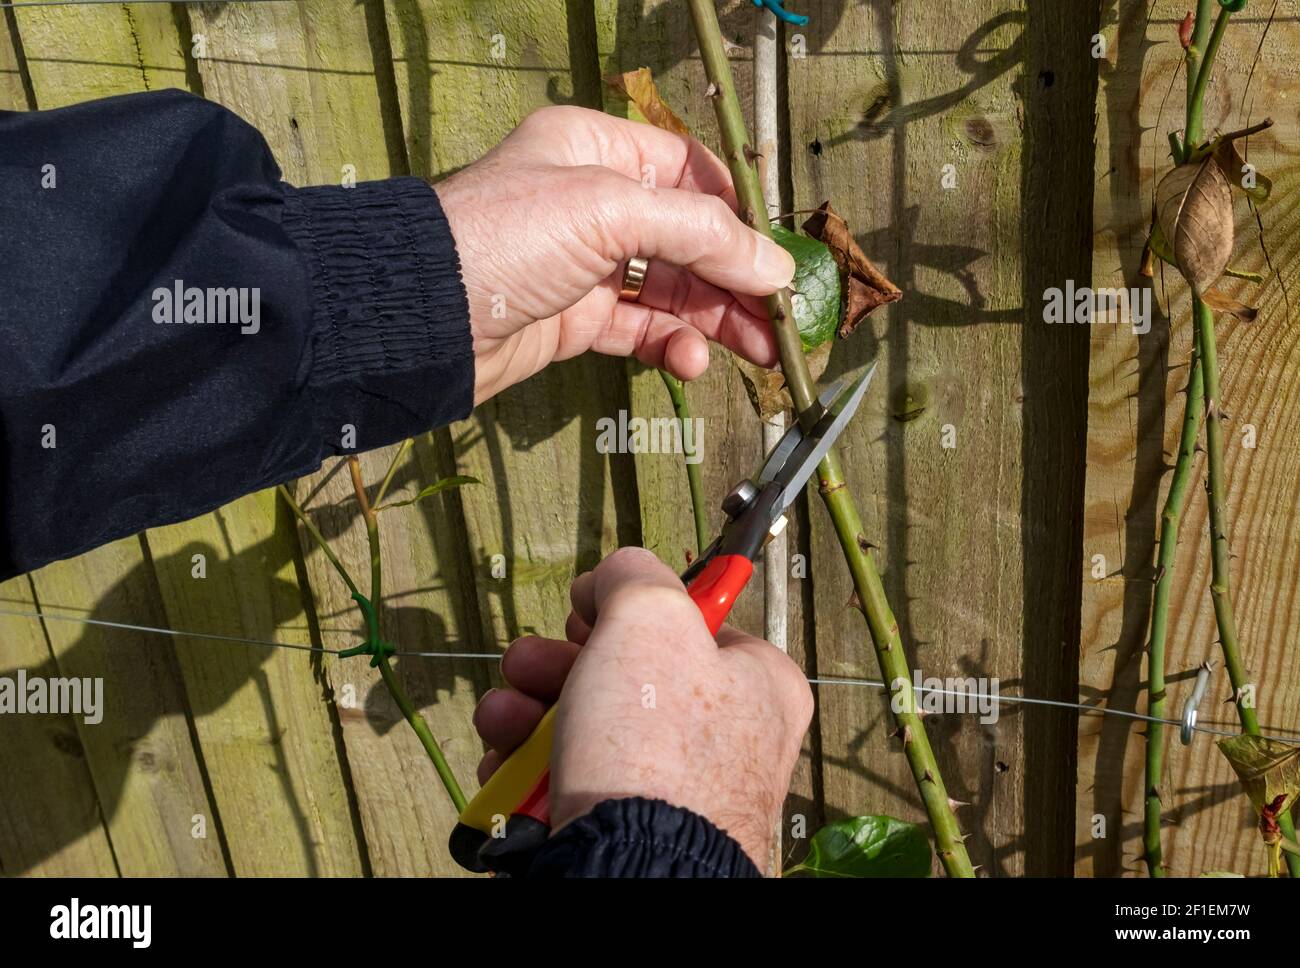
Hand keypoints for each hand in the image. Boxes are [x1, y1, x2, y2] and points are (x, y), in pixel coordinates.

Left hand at [433, 106, 794, 404]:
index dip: (739, 213)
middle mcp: (593, 202)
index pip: (690, 172)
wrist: (421, 318)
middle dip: (738, 277)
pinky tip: (692, 363)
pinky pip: (641, 329)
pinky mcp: (575, 319)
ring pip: (672, 289)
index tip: (779, 252)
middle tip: (783, 317)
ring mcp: (585, 264)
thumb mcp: (609, 210)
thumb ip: (698, 234)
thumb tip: (772, 266)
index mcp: (597, 149)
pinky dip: (672, 345)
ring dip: (717, 319)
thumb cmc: (503, 237)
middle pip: (689, 237)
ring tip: (759, 350)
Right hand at [472, 547, 812, 869]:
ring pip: (589, 727)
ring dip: (528, 714)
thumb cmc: (656, 747)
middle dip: (556, 665)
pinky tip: (505, 769)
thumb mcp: (648, 618)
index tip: (586, 611)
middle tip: (528, 666)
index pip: (691, 622)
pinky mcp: (632, 828)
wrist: (632, 871)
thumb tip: (613, 576)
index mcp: (758, 684)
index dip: (628, 608)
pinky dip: (531, 770)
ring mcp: (678, 790)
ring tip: (503, 719)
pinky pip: (576, 781)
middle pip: (627, 674)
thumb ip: (633, 574)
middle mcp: (726, 739)